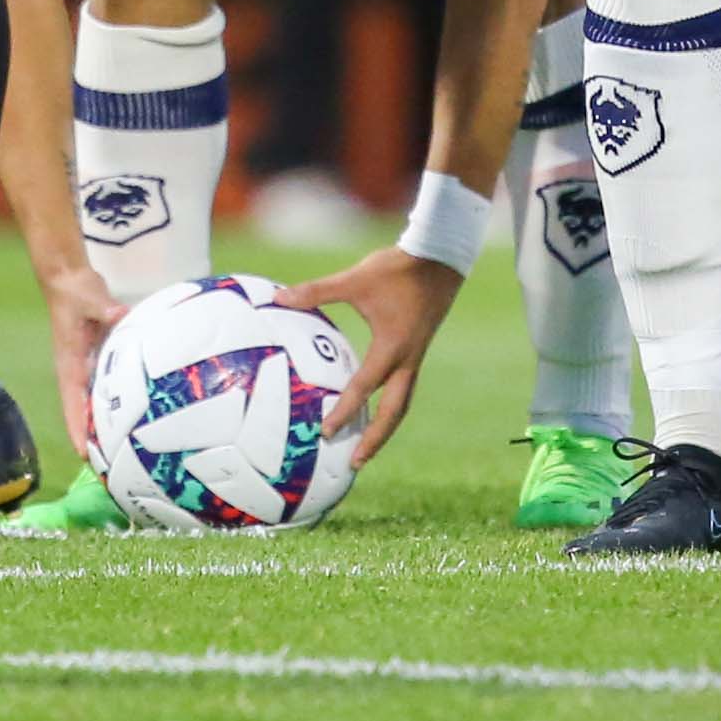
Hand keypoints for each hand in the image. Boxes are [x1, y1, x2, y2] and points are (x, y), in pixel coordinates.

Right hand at [41, 259, 121, 468]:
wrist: (69, 277)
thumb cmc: (75, 292)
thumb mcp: (89, 299)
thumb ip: (104, 309)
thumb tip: (120, 315)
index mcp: (70, 363)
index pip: (72, 402)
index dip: (77, 428)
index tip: (84, 454)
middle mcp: (76, 370)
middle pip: (82, 410)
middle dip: (92, 436)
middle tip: (109, 464)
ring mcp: (87, 365)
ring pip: (94, 400)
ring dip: (104, 421)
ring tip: (123, 448)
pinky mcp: (98, 357)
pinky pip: (108, 385)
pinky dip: (118, 400)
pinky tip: (137, 412)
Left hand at [289, 247, 457, 455]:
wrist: (440, 258)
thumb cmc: (397, 269)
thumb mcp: (354, 279)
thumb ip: (317, 291)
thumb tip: (280, 298)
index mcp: (391, 348)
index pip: (364, 388)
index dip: (344, 411)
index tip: (326, 432)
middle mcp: (407, 360)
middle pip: (394, 412)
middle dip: (375, 439)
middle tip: (356, 462)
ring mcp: (416, 356)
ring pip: (403, 403)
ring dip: (386, 427)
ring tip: (369, 447)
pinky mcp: (418, 349)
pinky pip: (405, 387)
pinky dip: (392, 405)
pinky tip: (379, 406)